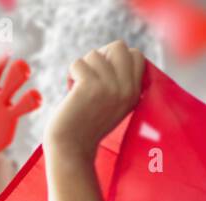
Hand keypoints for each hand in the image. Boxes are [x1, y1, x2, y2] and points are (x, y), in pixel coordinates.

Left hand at [45, 40, 144, 159]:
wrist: (70, 150)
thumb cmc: (86, 129)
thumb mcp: (112, 105)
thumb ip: (119, 84)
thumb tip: (114, 52)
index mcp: (135, 93)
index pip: (136, 55)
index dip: (116, 58)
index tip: (102, 73)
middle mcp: (126, 89)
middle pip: (119, 46)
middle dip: (101, 54)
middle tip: (89, 73)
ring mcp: (109, 87)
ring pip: (95, 54)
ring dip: (82, 67)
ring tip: (77, 86)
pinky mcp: (90, 87)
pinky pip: (78, 63)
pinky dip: (71, 73)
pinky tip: (69, 89)